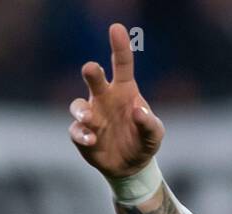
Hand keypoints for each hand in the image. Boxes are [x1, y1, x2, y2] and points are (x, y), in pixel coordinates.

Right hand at [68, 22, 163, 177]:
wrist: (131, 166)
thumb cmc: (143, 141)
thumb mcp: (154, 134)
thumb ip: (150, 123)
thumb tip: (138, 110)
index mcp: (124, 92)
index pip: (121, 65)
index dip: (119, 47)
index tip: (117, 29)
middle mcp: (104, 98)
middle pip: (94, 79)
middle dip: (92, 72)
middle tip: (91, 68)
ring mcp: (91, 115)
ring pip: (78, 105)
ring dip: (82, 111)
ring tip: (90, 118)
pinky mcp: (82, 134)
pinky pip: (76, 130)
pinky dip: (82, 134)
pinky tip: (92, 140)